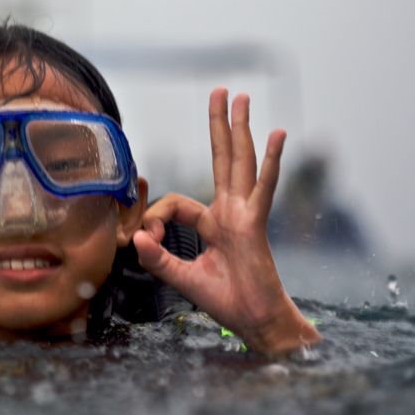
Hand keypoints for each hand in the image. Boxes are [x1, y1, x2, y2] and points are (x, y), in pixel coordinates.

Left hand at [131, 88, 320, 354]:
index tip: (146, 240)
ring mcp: (244, 216)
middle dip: (219, 125)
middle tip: (221, 91)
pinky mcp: (255, 226)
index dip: (155, 217)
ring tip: (241, 98)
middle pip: (222, 159)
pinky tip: (278, 134)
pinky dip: (271, 160)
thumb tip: (136, 239)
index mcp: (212, 224)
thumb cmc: (227, 302)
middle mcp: (229, 213)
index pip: (177, 203)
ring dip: (239, 128)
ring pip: (240, 163)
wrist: (256, 322)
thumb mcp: (183, 279)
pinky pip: (262, 188)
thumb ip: (159, 260)